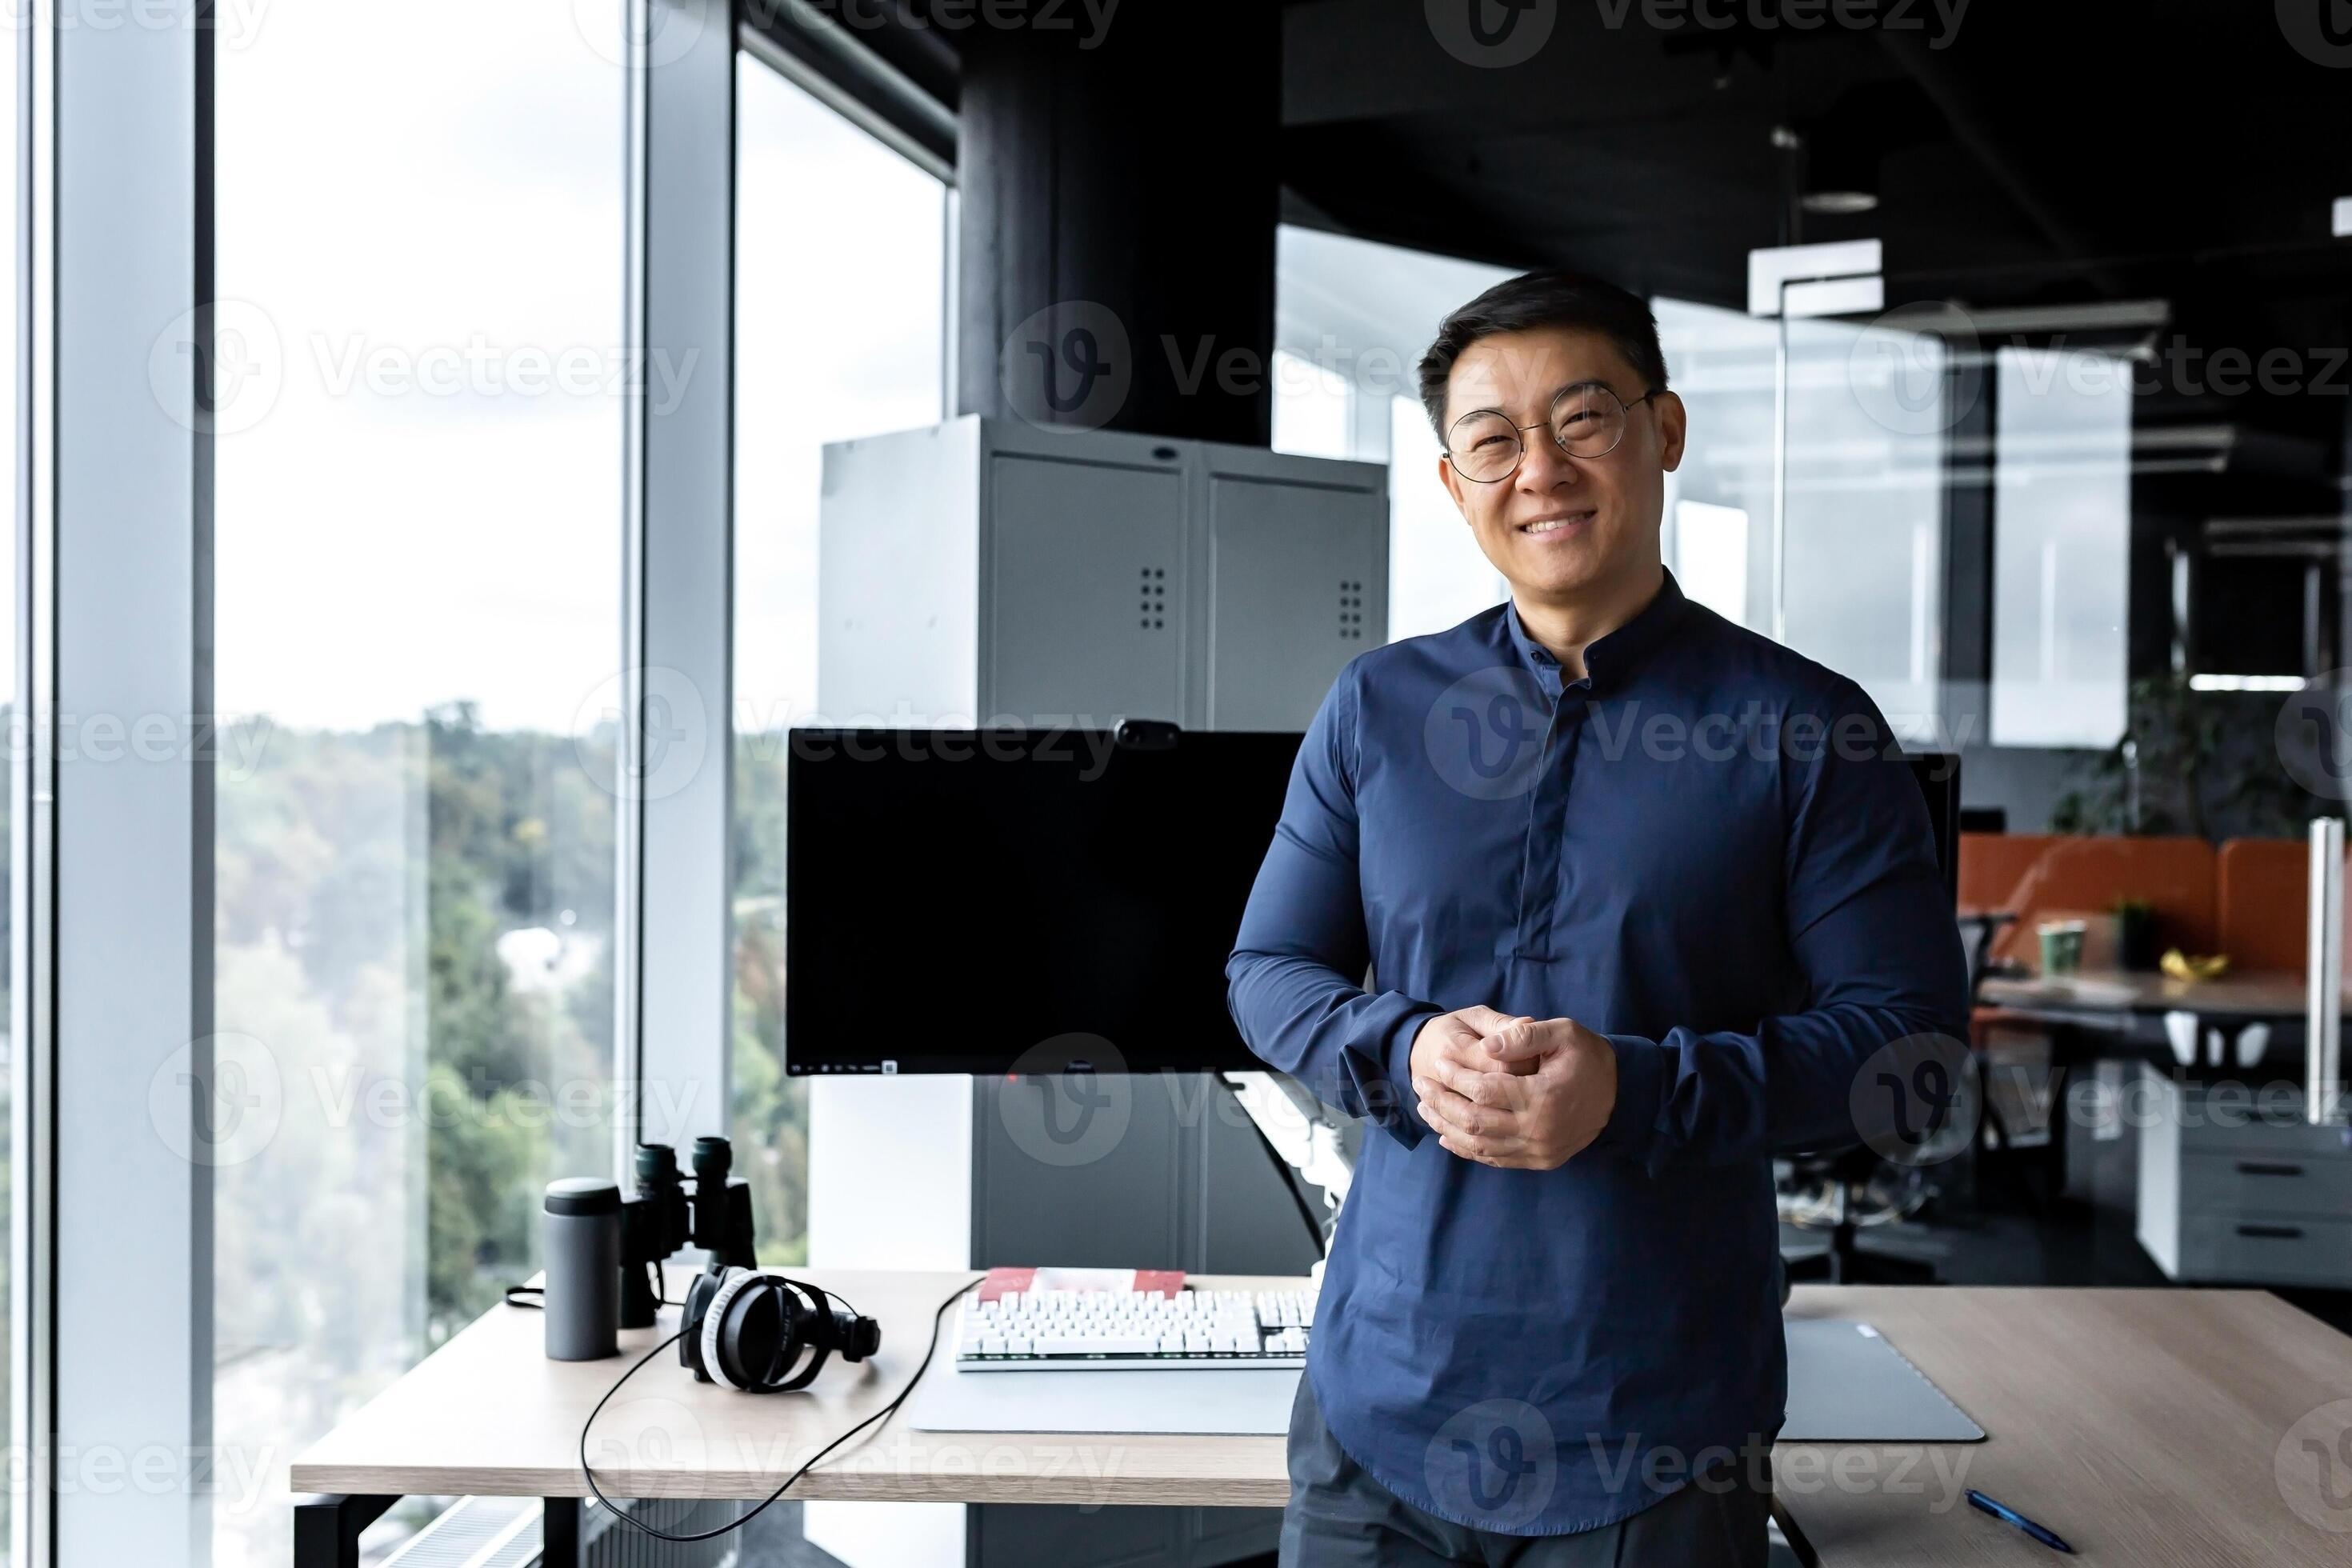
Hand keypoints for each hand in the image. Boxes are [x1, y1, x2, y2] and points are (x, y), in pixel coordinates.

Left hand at [1412, 1015, 1617, 1169]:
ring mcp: (1538, 1151)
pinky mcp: (1539, 1161)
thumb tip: (1485, 1047)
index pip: (1484, 1090)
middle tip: (1419, 1083)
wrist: (1621, 1094)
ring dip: (1446, 1126)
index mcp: (1543, 1097)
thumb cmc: (1589, 1057)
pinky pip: (1495, 1159)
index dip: (1455, 1076)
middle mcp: (1538, 1130)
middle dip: (1440, 1101)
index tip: (1436, 1061)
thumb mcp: (1563, 1033)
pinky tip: (1446, 1135)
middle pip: (1474, 1120)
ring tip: (1424, 1107)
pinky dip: (1467, 1148)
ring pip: (1479, 1145)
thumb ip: (1524, 1036)